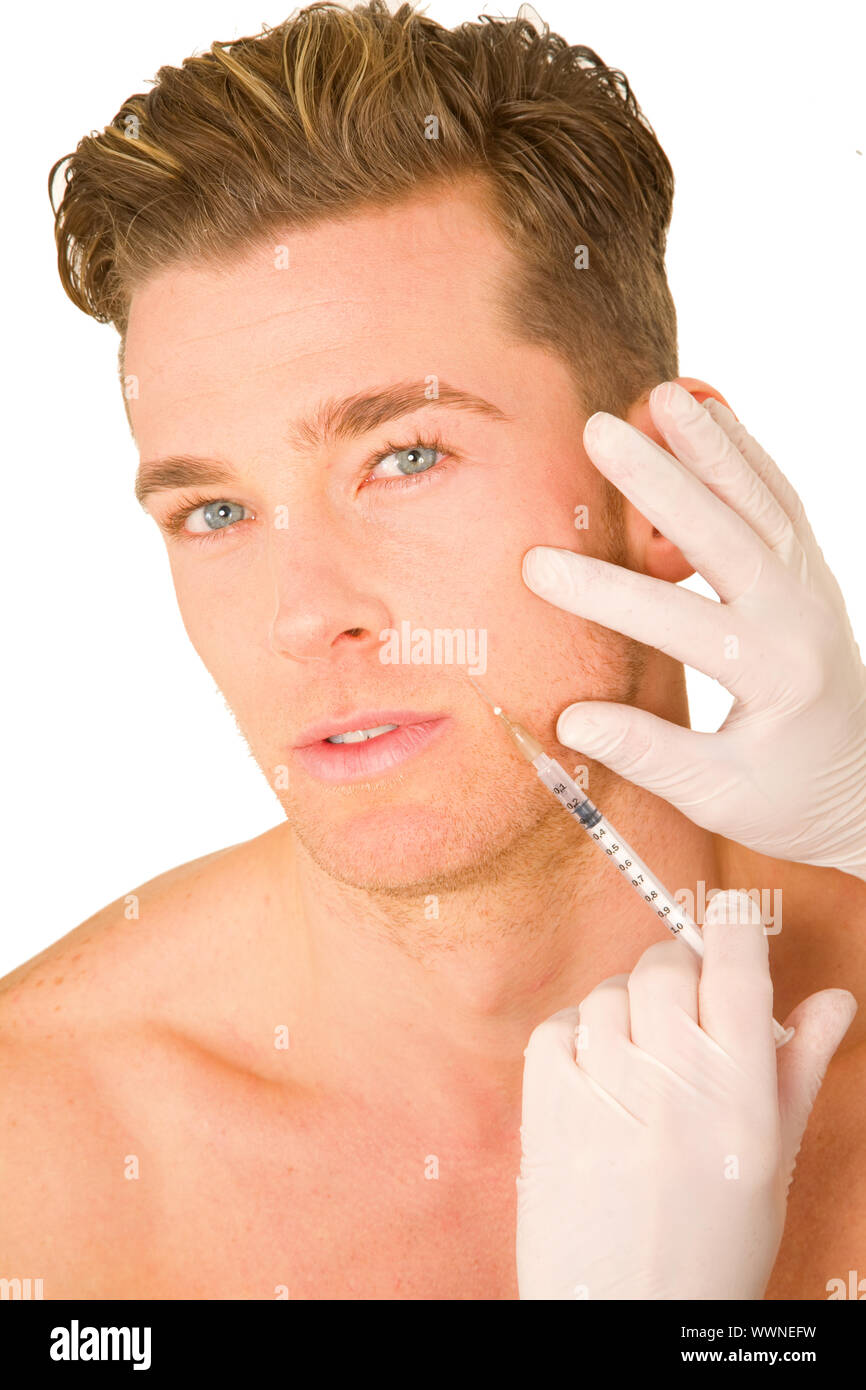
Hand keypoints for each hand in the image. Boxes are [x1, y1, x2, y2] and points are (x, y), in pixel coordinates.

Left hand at [515, 891, 856, 1299]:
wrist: (625, 1314)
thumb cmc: (710, 1245)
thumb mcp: (772, 1163)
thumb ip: (798, 1070)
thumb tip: (832, 1000)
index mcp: (740, 1094)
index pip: (737, 967)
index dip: (736, 927)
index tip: (733, 915)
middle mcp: (671, 1079)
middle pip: (668, 965)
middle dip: (680, 975)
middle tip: (686, 1017)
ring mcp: (602, 1084)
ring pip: (609, 990)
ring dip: (627, 1008)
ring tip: (642, 1066)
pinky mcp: (546, 1099)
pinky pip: (560, 1024)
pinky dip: (578, 1037)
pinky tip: (599, 1081)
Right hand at [522, 382, 865, 879]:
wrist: (864, 784)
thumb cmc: (788, 798)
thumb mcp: (719, 796)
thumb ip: (650, 754)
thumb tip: (572, 720)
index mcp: (776, 676)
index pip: (681, 625)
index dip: (605, 594)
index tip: (536, 568)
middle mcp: (799, 618)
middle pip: (726, 536)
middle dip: (659, 481)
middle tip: (598, 431)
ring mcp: (810, 586)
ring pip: (759, 501)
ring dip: (709, 445)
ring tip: (659, 394)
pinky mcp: (808, 571)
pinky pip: (779, 499)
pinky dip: (745, 453)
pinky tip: (707, 413)